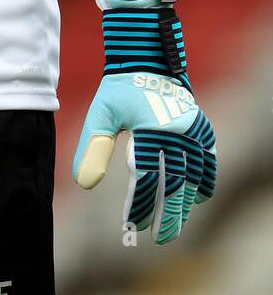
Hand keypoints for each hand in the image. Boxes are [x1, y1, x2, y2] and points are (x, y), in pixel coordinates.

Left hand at [73, 0, 216, 243]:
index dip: (141, 205)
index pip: (146, 178)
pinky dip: (205, 179)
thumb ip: (93, 148)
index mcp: (151, 129)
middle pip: (174, 183)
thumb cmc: (119, 88)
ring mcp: (192, 129)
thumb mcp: (101, 114)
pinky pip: (208, 158)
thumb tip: (85, 184)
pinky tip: (199, 197)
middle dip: (167, 214)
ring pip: (194, 175)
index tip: (133, 227)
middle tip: (160, 237)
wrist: (146, 56)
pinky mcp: (200, 126)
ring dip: (186, 202)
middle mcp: (176, 131)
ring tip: (176, 223)